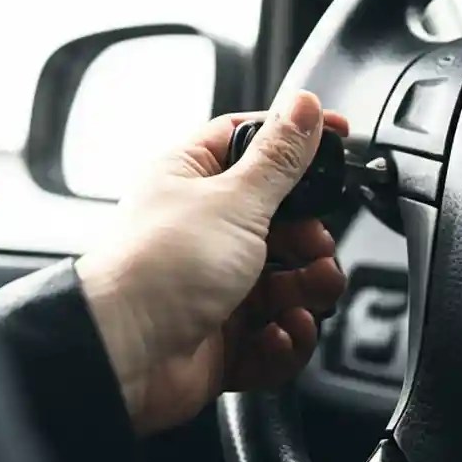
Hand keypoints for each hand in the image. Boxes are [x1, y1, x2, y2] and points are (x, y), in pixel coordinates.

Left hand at [75, 91, 348, 435]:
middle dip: (311, 240)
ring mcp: (211, 286)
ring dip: (306, 292)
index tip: (337, 140)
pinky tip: (278, 335)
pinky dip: (284, 340)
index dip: (295, 140)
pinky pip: (272, 336)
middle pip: (281, 221)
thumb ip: (279, 157)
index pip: (250, 142)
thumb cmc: (158, 269)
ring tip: (305, 299)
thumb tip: (303, 104)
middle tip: (315, 249)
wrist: (124, 357)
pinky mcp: (221, 337)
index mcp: (190, 180)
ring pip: (284, 282)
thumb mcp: (234, 200)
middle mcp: (201, 230)